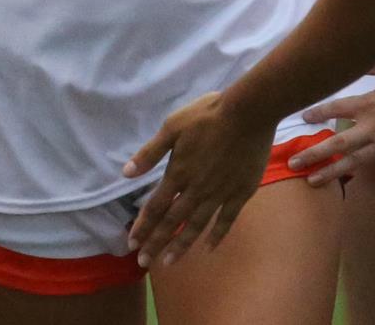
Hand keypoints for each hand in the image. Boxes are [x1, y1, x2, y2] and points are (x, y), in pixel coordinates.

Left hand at [121, 92, 275, 267]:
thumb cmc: (208, 115)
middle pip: (173, 221)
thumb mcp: (172, 126)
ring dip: (181, 245)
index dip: (143, 225)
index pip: (156, 206)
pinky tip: (209, 248)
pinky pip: (226, 220)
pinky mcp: (240, 193)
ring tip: (169, 262)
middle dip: (156, 243)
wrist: (248, 112)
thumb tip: (126, 173)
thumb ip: (150, 152)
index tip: (132, 243)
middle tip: (144, 262)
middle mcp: (196, 189)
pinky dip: (217, 235)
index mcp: (178, 173)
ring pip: (197, 225)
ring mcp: (220, 194)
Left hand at [291, 54, 374, 186]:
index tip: (301, 119)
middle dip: (313, 154)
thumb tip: (354, 58)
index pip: (336, 109)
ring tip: (315, 180)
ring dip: (334, 172)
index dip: (316, 113)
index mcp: (371, 105)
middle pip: (338, 145)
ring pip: (358, 162)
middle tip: (293, 164)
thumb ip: (373, 62)